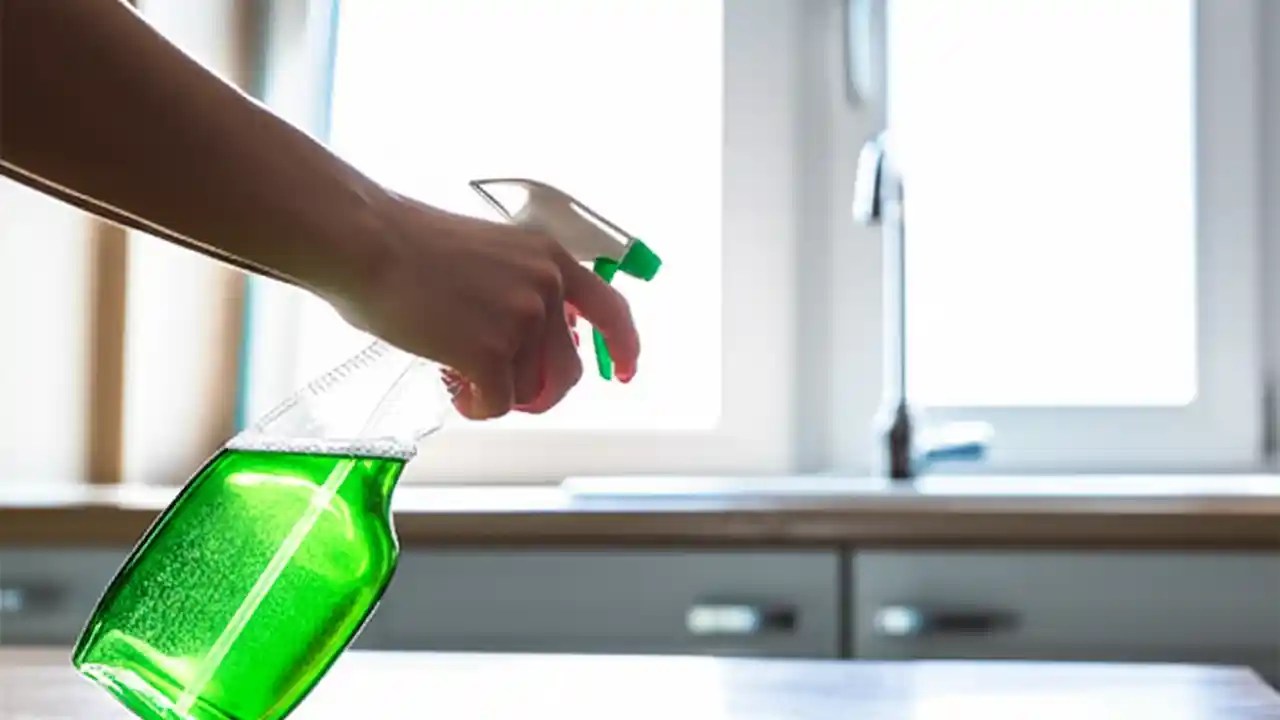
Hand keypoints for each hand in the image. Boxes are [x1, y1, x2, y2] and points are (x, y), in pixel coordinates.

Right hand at [329, 193, 638, 419]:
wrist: (364, 242)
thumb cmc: (406, 244)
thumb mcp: (488, 254)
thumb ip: (519, 290)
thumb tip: (526, 341)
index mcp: (549, 257)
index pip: (611, 309)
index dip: (624, 346)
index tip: (625, 371)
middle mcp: (546, 287)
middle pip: (569, 370)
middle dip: (540, 392)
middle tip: (505, 393)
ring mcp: (522, 319)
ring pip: (528, 390)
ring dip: (495, 393)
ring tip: (456, 373)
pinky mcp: (491, 351)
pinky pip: (499, 404)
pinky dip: (476, 406)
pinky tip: (453, 387)